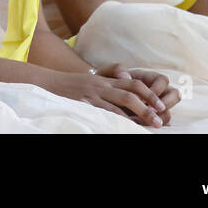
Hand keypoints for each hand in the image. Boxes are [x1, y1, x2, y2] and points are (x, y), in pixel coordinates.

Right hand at [44, 65, 169, 127]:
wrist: (46, 83)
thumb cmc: (69, 86)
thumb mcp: (91, 81)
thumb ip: (108, 83)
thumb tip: (128, 83)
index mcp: (105, 81)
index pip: (133, 84)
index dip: (149, 94)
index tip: (161, 106)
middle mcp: (101, 86)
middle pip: (130, 94)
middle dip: (148, 107)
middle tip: (160, 120)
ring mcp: (92, 95)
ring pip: (119, 105)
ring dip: (136, 116)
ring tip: (148, 127)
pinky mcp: (82, 103)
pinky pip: (103, 113)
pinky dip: (116, 120)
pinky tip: (124, 127)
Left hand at [99, 64, 180, 124]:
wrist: (100, 93)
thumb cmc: (106, 80)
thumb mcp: (108, 72)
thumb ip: (116, 69)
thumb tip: (126, 76)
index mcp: (148, 77)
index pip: (163, 80)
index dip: (156, 89)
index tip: (143, 98)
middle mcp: (155, 90)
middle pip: (175, 95)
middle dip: (166, 104)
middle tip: (150, 111)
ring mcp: (155, 104)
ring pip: (169, 110)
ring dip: (160, 117)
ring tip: (144, 120)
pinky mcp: (151, 116)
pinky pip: (161, 121)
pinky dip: (152, 124)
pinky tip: (139, 125)